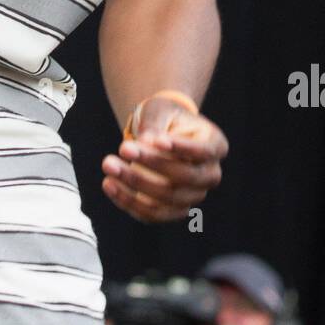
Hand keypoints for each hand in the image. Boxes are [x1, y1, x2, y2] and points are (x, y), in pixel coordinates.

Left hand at [101, 94, 227, 222]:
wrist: (159, 135)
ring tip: (109, 165)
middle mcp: (210, 174)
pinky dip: (129, 202)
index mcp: (216, 145)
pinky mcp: (173, 211)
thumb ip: (154, 124)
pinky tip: (109, 184)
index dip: (181, 148)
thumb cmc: (164, 118)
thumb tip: (146, 142)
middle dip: (152, 163)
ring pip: (168, 200)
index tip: (155, 140)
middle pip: (185, 177)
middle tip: (123, 148)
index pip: (203, 151)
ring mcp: (193, 196)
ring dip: (136, 185)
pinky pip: (153, 214)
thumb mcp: (160, 110)